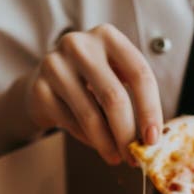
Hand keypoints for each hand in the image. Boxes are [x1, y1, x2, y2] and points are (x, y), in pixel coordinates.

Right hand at [25, 24, 162, 164]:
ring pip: (90, 115)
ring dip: (107, 143)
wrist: (43, 82)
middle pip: (114, 97)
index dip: (150, 109)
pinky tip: (95, 144)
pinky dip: (87, 139)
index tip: (153, 138)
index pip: (139, 74)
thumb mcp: (114, 75)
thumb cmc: (89, 81)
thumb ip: (134, 96)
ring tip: (116, 157)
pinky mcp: (39, 89)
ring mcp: (55, 65)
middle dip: (127, 133)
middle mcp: (79, 45)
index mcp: (107, 36)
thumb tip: (151, 137)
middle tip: (133, 156)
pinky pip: (70, 123)